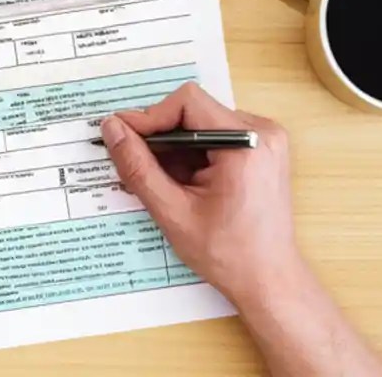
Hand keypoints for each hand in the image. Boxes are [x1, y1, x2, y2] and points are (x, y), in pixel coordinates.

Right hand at [100, 83, 300, 303]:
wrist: (269, 279)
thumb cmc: (227, 254)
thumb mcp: (173, 212)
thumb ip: (139, 167)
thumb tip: (112, 129)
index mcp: (246, 144)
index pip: (187, 102)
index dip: (150, 117)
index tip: (123, 137)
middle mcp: (263, 132)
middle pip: (195, 111)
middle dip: (163, 137)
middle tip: (139, 167)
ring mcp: (267, 139)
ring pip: (203, 122)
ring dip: (177, 147)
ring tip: (168, 183)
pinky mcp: (263, 149)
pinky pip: (218, 135)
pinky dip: (194, 153)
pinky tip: (187, 183)